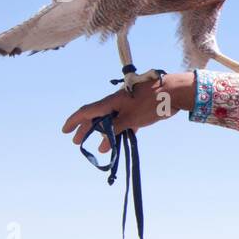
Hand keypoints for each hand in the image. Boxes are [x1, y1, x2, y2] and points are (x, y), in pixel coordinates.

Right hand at [62, 71, 195, 153]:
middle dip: (86, 129)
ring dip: (104, 132)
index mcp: (110, 102)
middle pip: (96, 117)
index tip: (65, 132)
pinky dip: (121, 131)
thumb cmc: (151, 103)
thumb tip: (102, 147)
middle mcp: (115, 103)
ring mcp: (127, 105)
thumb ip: (115, 132)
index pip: (86, 112)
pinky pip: (124, 121)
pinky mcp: (139, 110)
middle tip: (77, 143)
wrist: (174, 91)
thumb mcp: (130, 119)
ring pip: (111, 120)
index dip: (74, 122)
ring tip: (101, 145)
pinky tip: (122, 140)